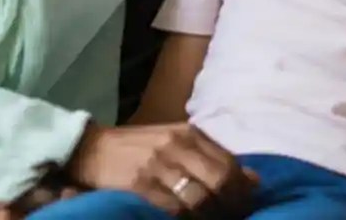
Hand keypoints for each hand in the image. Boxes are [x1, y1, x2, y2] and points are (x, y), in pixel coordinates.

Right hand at [67, 122, 255, 217]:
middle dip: (231, 204)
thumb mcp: (176, 141)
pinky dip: (185, 219)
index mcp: (189, 133)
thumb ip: (212, 156)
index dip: (243, 189)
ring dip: (210, 216)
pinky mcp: (140, 185)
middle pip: (220, 180)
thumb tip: (253, 179)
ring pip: (200, 197)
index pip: (229, 163)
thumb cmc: (138, 147)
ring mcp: (158, 165)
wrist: (92, 149)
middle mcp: (177, 145)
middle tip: (233, 217)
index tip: (246, 204)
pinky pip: (174, 209)